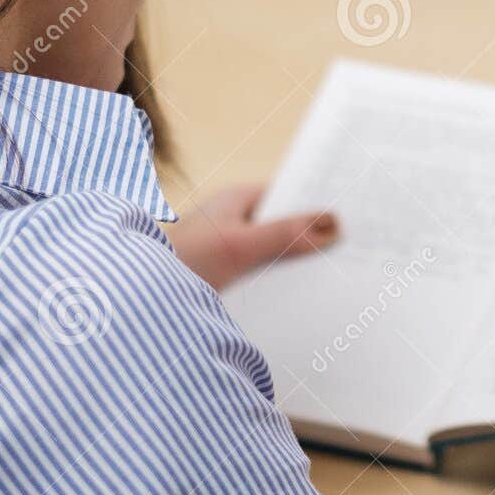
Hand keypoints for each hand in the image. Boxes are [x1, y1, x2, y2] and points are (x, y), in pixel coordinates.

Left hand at [166, 184, 337, 292]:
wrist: (141, 299)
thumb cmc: (182, 261)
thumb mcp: (241, 245)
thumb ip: (286, 234)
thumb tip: (332, 224)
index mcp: (236, 199)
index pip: (289, 193)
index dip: (318, 202)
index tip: (352, 212)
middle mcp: (233, 220)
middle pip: (284, 225)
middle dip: (314, 238)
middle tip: (353, 250)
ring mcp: (228, 250)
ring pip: (275, 253)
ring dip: (297, 265)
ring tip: (338, 279)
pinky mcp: (224, 278)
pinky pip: (262, 276)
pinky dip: (279, 284)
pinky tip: (304, 301)